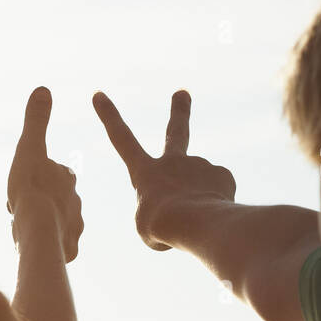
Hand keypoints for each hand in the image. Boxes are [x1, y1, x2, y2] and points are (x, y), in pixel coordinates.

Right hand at [7, 87, 83, 262]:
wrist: (39, 232)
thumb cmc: (31, 190)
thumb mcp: (29, 150)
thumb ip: (36, 121)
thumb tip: (43, 89)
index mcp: (66, 176)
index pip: (51, 174)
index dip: (34, 179)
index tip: (24, 185)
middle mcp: (76, 200)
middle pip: (53, 199)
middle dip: (39, 203)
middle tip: (20, 210)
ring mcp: (75, 224)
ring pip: (55, 222)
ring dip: (43, 224)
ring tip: (26, 230)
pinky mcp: (71, 247)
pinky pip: (59, 245)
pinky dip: (49, 245)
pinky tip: (36, 248)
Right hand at [93, 89, 235, 249]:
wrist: (194, 222)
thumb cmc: (162, 226)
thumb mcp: (149, 227)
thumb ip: (165, 210)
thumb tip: (188, 200)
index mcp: (145, 172)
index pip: (121, 139)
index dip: (108, 116)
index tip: (98, 94)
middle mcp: (173, 162)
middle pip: (176, 132)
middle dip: (179, 110)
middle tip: (182, 93)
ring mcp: (199, 164)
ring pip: (201, 188)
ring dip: (201, 203)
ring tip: (198, 221)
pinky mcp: (222, 173)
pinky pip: (221, 193)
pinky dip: (218, 206)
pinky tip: (214, 215)